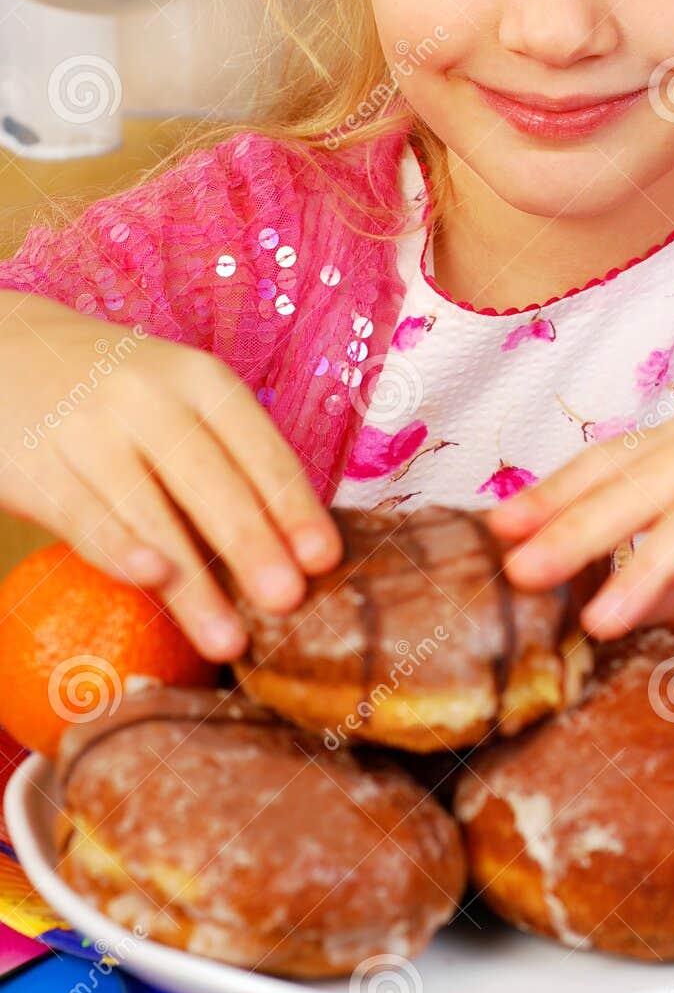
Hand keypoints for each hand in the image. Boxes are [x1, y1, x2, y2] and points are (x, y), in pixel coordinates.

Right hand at [0, 292, 341, 659]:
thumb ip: (227, 458)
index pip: (258, 448)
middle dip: (252, 545)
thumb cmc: (121, 395)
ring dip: (193, 583)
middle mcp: (149, 397)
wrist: (13, 352)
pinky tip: (151, 579)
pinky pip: (87, 517)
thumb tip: (293, 549)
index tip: (324, 558)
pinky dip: (120, 550)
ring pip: (151, 514)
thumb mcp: (180, 400)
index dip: (292, 505)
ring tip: (228, 639)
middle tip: (286, 602)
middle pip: (210, 481)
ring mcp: (90, 430)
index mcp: (201, 379)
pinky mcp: (39, 465)